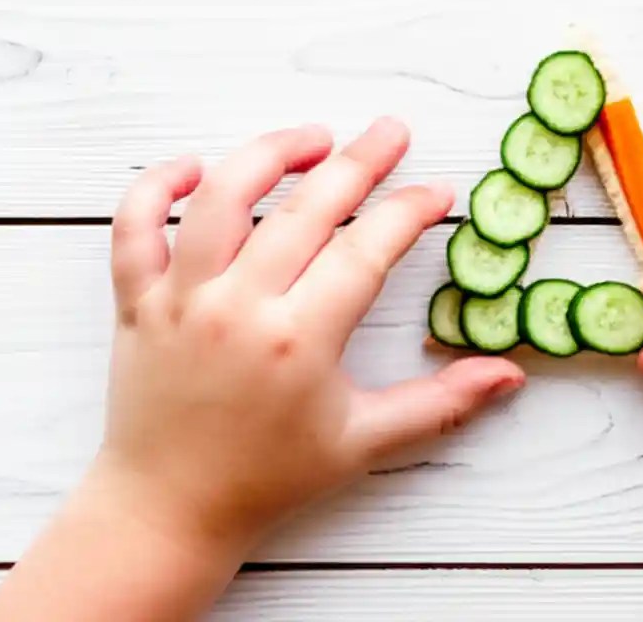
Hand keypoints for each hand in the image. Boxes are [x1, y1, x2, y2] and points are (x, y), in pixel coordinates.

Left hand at [101, 119, 523, 553]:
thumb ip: (441, 403)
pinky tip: (198, 167)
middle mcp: (238, 309)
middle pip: (305, 208)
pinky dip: (157, 187)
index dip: (409, 212)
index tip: (437, 192)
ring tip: (312, 140)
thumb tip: (508, 375)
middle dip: (360, 161)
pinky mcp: (137, 303)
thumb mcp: (364, 442)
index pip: (366, 250)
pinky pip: (134, 227)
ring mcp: (181, 300)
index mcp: (299, 341)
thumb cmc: (269, 478)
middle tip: (393, 131)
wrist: (169, 511)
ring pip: (221, 198)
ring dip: (269, 154)